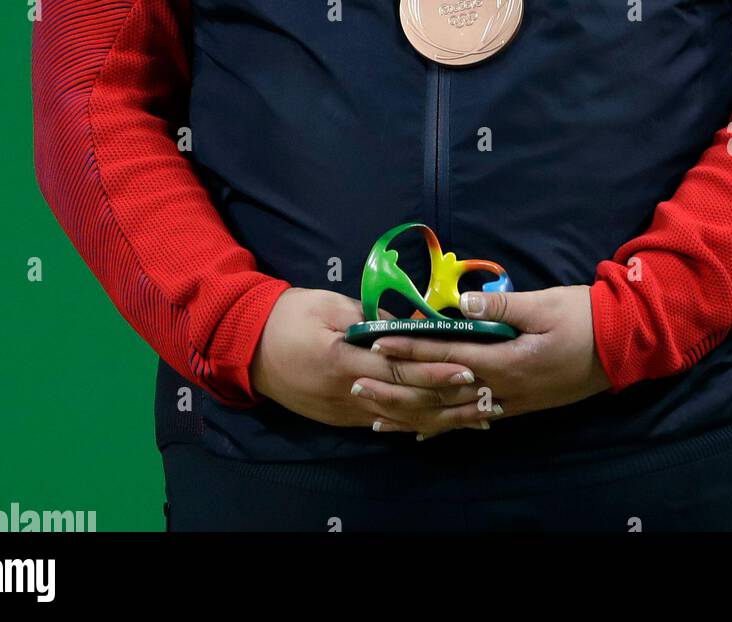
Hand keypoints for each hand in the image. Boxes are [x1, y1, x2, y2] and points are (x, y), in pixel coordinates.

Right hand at [249, 287, 490, 435]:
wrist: (245, 347)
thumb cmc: (288, 315)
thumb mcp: (328, 305)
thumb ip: (369, 318)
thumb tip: (409, 323)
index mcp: (340, 361)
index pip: (397, 370)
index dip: (434, 371)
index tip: (468, 368)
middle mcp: (345, 394)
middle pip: (405, 401)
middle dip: (447, 399)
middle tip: (486, 394)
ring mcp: (343, 412)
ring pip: (399, 420)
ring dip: (439, 419)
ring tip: (475, 415)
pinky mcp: (341, 419)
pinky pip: (384, 424)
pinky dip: (414, 425)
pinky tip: (439, 425)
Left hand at [360, 284, 612, 438]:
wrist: (625, 344)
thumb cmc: (585, 317)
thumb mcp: (545, 304)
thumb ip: (502, 306)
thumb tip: (463, 304)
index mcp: (507, 361)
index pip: (446, 356)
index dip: (410, 349)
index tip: (377, 342)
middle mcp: (503, 389)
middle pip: (439, 394)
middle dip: (396, 390)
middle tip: (357, 386)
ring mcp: (511, 402)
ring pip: (451, 416)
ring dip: (411, 416)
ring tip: (376, 419)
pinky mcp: (519, 405)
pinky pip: (472, 420)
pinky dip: (443, 426)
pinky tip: (424, 431)